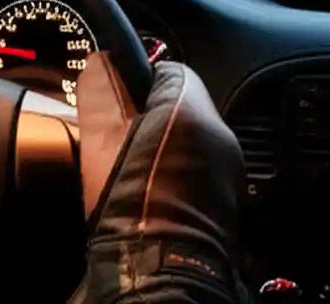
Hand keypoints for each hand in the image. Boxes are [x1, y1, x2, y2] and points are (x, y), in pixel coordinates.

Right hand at [76, 52, 247, 303]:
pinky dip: (182, 176)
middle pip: (184, 107)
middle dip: (154, 116)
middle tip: (122, 137)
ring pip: (195, 141)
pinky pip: (203, 173)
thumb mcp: (100, 139)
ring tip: (135, 168)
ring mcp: (229, 170)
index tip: (120, 99)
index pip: (170, 70)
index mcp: (191, 111)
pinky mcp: (229, 200)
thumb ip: (102, 92)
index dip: (140, 82)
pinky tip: (156, 193)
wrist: (158, 268)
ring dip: (169, 146)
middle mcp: (220, 136)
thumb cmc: (131, 204)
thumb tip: (101, 61)